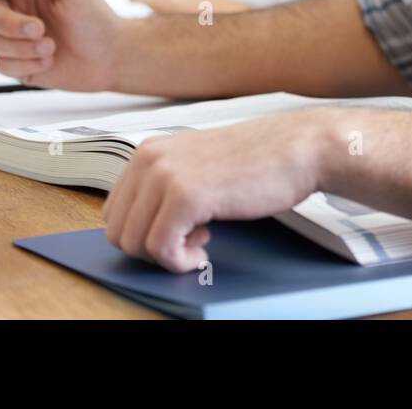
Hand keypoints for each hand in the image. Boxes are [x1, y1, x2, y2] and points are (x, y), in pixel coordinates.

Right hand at [0, 0, 123, 89]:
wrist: (111, 56)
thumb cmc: (94, 16)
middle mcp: (13, 9)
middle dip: (9, 24)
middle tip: (39, 28)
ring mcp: (12, 38)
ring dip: (21, 47)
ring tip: (51, 46)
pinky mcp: (16, 63)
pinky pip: (1, 65)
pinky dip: (25, 65)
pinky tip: (49, 60)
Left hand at [102, 110, 332, 270]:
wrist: (297, 149)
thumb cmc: (256, 160)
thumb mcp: (196, 167)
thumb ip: (165, 188)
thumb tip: (141, 229)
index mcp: (148, 151)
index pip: (114, 211)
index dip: (142, 234)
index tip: (173, 235)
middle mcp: (149, 159)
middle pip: (117, 231)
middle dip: (151, 249)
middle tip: (189, 242)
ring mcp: (165, 176)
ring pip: (134, 243)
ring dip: (167, 256)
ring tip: (201, 242)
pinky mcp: (185, 196)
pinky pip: (161, 248)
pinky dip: (179, 262)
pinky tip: (204, 250)